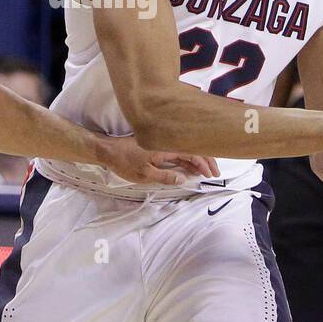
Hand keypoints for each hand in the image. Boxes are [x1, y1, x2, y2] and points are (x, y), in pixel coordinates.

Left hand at [94, 134, 220, 185]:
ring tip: (206, 172)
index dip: (204, 163)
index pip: (191, 153)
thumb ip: (166, 176)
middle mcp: (166, 142)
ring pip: (185, 150)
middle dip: (205, 161)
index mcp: (165, 147)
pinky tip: (190, 168)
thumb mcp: (145, 174)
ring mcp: (162, 144)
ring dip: (197, 160)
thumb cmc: (125, 162)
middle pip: (192, 149)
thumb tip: (184, 178)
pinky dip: (186, 159)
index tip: (211, 174)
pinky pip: (177, 152)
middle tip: (214, 173)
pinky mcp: (157, 146)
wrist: (108, 151)